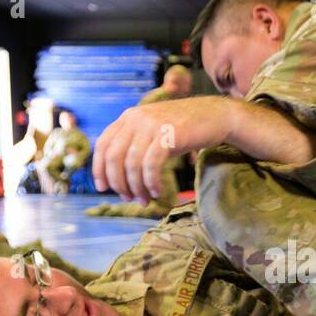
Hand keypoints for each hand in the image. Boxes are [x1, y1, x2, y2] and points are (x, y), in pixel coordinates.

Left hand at [92, 97, 238, 202]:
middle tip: (129, 199)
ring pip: (132, 164)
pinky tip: (157, 192)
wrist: (216, 115)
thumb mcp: (154, 131)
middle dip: (118, 183)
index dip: (99, 169)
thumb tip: (118, 177)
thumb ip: (136, 144)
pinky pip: (151, 165)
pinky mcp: (168, 134)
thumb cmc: (185, 129)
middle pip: (113, 157)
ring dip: (137, 188)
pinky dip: (151, 183)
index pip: (103, 145)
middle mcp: (136, 118)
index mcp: (129, 117)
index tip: (104, 189)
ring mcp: (152, 125)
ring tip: (145, 200)